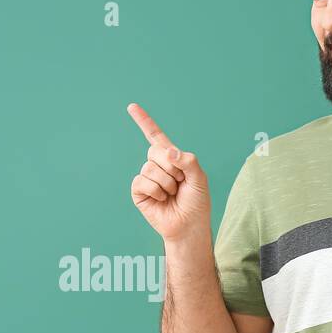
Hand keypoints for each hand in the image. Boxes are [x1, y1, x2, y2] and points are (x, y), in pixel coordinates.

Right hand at [126, 102, 211, 240]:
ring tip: (172, 194)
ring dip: (166, 183)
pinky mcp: (139, 192)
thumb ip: (188, 160)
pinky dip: (155, 190)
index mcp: (171, 158)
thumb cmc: (196, 202)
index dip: (144, 121)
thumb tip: (167, 151)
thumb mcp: (199, 177)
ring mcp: (146, 178)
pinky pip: (142, 181)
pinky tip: (162, 199)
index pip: (155, 136)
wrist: (189, 226)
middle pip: (155, 151)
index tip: (132, 106)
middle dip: (172, 167)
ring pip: (150, 168)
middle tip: (180, 182)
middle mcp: (157, 166)